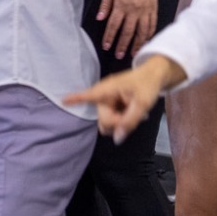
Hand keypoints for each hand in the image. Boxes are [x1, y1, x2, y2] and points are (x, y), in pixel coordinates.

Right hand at [64, 57, 182, 144]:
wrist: (154, 76)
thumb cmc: (147, 85)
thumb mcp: (143, 104)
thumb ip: (130, 121)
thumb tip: (117, 139)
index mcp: (107, 90)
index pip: (88, 95)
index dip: (75, 99)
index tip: (62, 101)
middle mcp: (103, 96)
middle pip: (103, 120)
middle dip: (118, 123)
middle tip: (134, 117)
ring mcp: (107, 100)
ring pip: (108, 122)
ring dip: (121, 122)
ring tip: (135, 112)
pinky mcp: (111, 104)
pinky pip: (112, 119)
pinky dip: (122, 118)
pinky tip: (132, 112)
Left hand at [96, 0, 161, 57]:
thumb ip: (105, 4)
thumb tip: (100, 18)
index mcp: (121, 4)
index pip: (114, 25)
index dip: (110, 37)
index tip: (107, 47)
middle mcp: (134, 9)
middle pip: (128, 32)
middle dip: (123, 45)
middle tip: (119, 56)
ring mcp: (146, 9)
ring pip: (142, 31)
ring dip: (137, 44)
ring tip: (133, 53)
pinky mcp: (154, 7)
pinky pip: (152, 24)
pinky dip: (149, 34)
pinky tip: (146, 41)